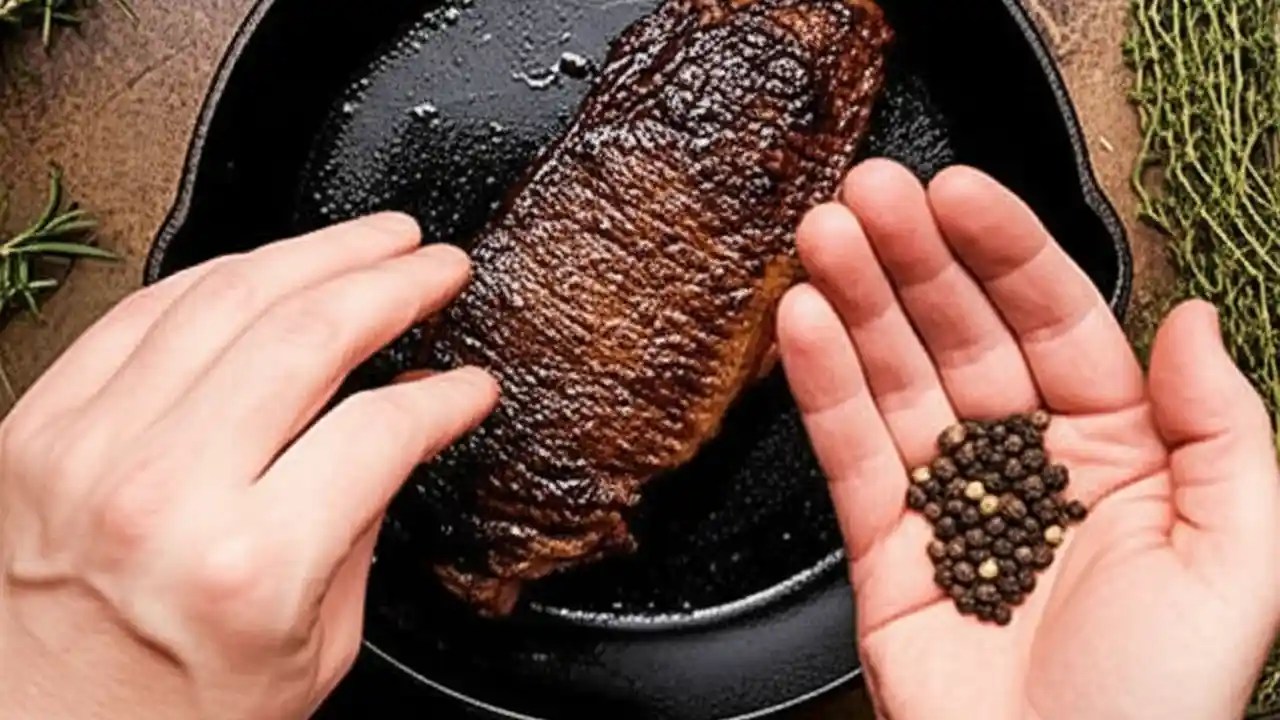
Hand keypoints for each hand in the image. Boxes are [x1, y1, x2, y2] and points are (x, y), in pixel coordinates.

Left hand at [0, 214, 497, 719]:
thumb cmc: (176, 715)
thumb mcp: (316, 649)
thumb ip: (361, 522)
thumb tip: (401, 424)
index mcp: (248, 566)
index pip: (379, 428)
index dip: (443, 396)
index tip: (472, 384)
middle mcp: (162, 494)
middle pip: (307, 333)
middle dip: (392, 282)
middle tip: (439, 265)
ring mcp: (88, 449)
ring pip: (225, 296)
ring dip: (318, 251)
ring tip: (375, 240)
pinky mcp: (38, 427)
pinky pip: (141, 311)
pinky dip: (219, 274)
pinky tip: (271, 265)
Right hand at [777, 160, 1279, 719]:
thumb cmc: (1160, 702)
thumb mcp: (1240, 557)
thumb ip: (1225, 430)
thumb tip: (1193, 317)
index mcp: (1120, 451)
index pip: (1057, 321)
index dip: (1007, 251)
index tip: (958, 192)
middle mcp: (1028, 463)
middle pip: (963, 336)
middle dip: (915, 261)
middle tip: (867, 196)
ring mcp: (950, 502)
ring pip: (897, 380)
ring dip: (857, 304)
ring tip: (821, 238)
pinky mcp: (884, 550)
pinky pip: (851, 455)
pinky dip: (823, 388)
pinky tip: (804, 324)